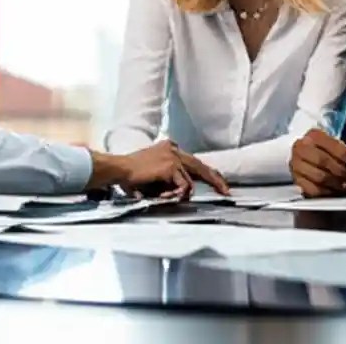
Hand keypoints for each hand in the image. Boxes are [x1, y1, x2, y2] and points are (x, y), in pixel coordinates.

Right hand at [97, 141, 228, 199]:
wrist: (119, 169)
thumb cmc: (131, 175)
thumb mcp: (154, 173)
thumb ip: (170, 178)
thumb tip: (185, 191)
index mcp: (170, 148)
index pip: (194, 161)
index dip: (208, 172)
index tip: (219, 182)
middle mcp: (174, 149)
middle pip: (201, 166)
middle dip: (216, 180)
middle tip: (227, 191)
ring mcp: (174, 156)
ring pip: (189, 181)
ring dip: (178, 194)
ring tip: (162, 197)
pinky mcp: (171, 166)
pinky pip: (183, 186)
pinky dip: (176, 194)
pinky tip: (164, 195)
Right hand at [289, 128, 345, 197]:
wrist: (309, 162)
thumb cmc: (327, 154)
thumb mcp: (341, 149)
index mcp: (314, 135)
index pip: (333, 146)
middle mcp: (301, 148)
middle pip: (324, 161)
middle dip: (342, 173)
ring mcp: (296, 164)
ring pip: (319, 177)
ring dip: (336, 184)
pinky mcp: (297, 180)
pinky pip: (313, 189)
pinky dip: (327, 192)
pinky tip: (335, 191)